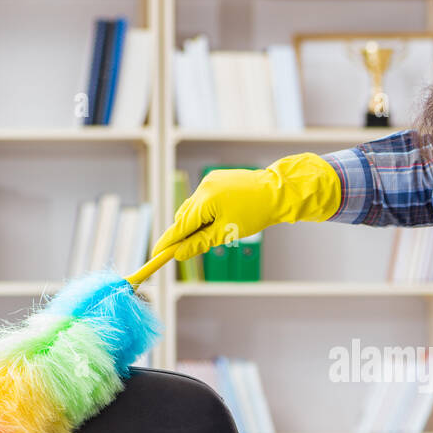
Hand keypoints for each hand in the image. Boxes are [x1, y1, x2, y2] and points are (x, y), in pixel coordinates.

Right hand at [149, 153, 340, 263]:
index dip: (167, 243)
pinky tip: (218, 218)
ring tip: (212, 232)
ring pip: (193, 207)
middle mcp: (203, 187)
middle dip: (183, 234)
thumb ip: (199, 243)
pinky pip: (203, 198)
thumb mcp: (225, 233)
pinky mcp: (217, 178)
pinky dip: (205, 210)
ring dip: (196, 222)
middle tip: (182, 251)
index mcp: (204, 200)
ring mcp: (210, 180)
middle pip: (184, 217)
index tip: (155, 254)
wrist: (276, 191)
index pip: (179, 226)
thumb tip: (179, 254)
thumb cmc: (254, 213)